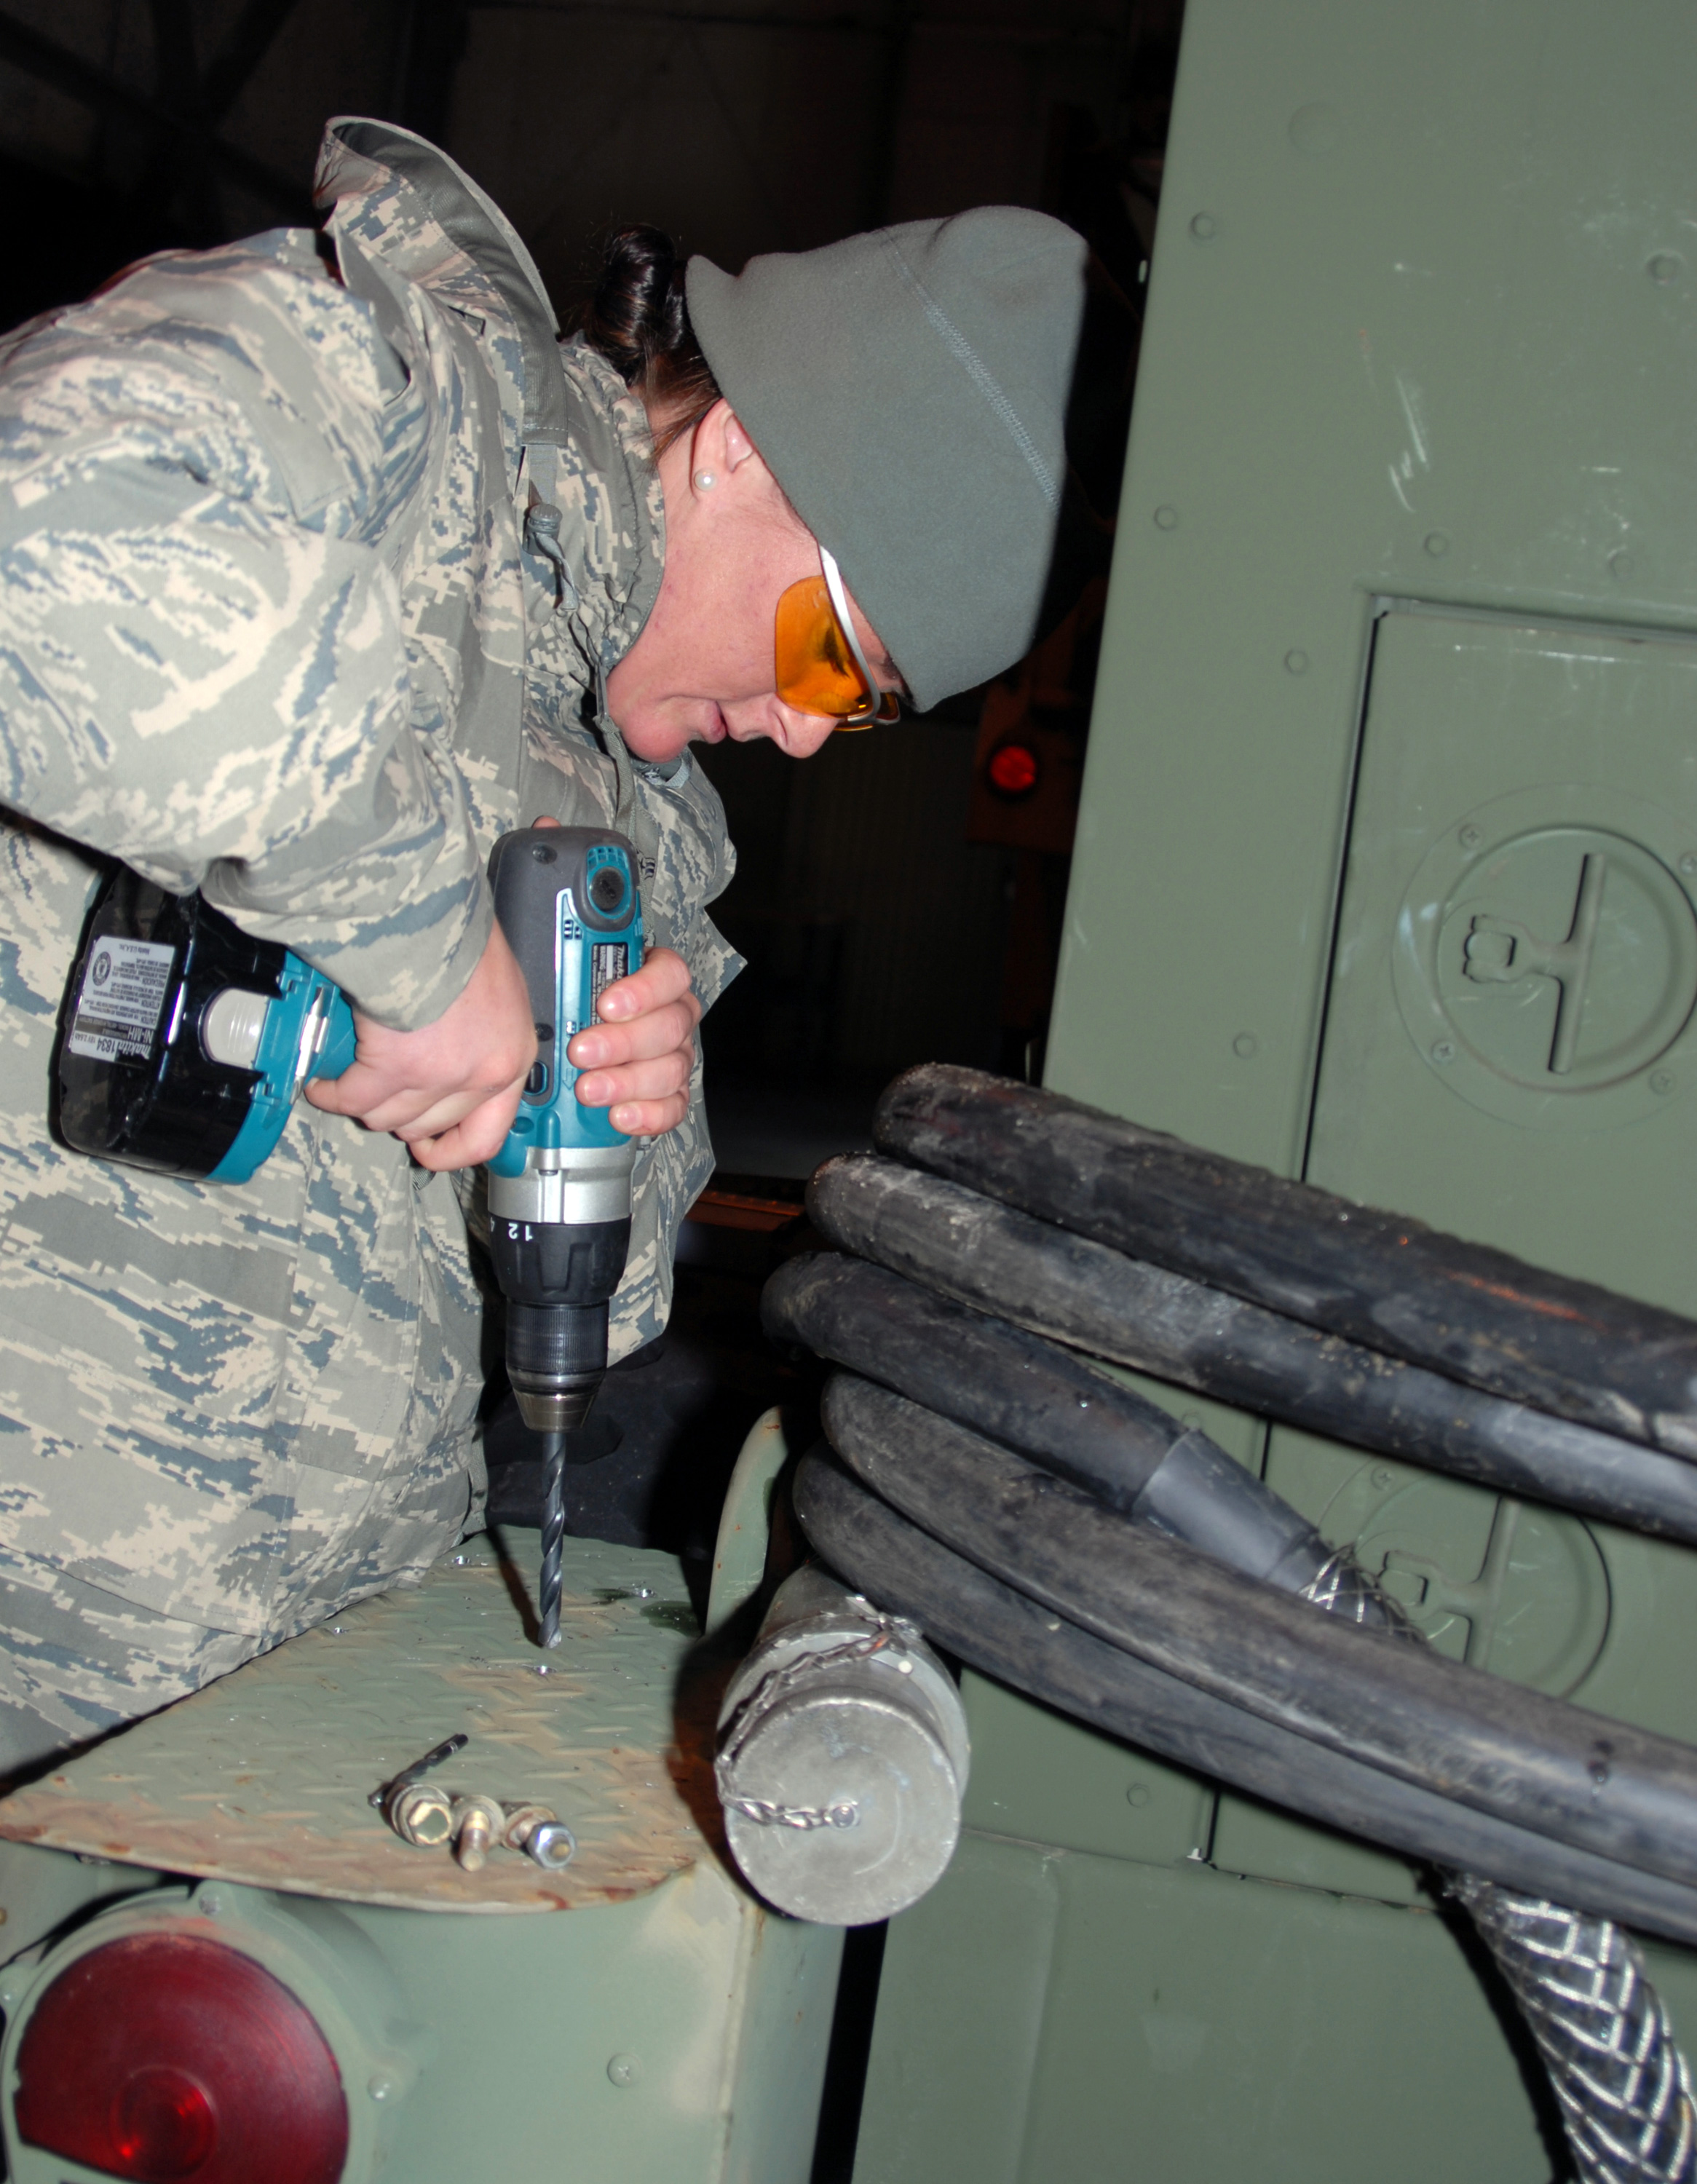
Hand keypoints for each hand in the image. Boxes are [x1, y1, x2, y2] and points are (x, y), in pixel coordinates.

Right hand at [303, 920, 535, 1171]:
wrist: (434, 918)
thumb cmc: (463, 938)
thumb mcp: (497, 993)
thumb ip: (483, 1033)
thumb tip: (457, 1049)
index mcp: (512, 1058)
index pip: (488, 1133)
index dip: (452, 1147)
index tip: (431, 1146)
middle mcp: (481, 1075)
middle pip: (428, 1124)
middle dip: (398, 1115)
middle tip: (380, 1098)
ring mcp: (438, 1077)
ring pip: (389, 1116)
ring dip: (362, 1105)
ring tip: (346, 1088)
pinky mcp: (394, 1068)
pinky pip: (353, 1099)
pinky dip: (332, 1095)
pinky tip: (323, 1086)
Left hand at [568, 946, 699, 1136]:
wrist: (580, 1041)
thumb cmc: (580, 1003)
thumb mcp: (572, 981)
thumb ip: (569, 977)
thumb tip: (542, 973)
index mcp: (656, 977)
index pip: (669, 974)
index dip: (644, 991)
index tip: (606, 1005)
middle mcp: (673, 1015)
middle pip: (669, 1027)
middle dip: (622, 1043)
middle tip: (581, 1053)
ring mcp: (676, 1055)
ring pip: (670, 1069)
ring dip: (626, 1082)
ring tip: (588, 1089)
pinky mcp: (673, 1092)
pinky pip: (673, 1107)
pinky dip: (647, 1114)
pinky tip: (619, 1115)